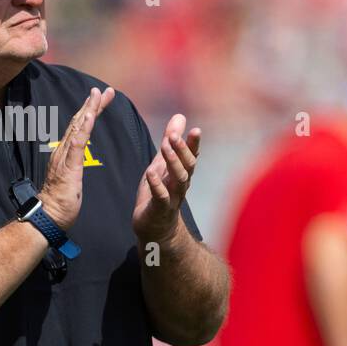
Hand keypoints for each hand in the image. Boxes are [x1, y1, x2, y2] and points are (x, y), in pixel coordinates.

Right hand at [39, 86, 114, 230]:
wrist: (49, 215)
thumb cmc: (60, 201)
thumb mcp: (71, 178)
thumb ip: (73, 165)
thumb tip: (77, 159)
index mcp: (65, 153)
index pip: (78, 127)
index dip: (89, 111)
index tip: (99, 98)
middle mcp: (63, 150)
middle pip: (79, 122)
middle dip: (92, 104)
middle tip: (104, 90)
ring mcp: (65, 157)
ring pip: (78, 128)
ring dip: (89, 110)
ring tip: (98, 95)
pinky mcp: (69, 166)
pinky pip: (78, 143)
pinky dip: (84, 127)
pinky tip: (90, 115)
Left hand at [133, 114, 200, 242]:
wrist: (156, 229)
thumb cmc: (159, 193)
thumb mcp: (162, 163)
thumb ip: (170, 141)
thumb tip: (180, 116)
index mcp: (181, 173)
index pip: (191, 156)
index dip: (193, 144)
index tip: (196, 130)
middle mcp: (180, 185)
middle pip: (187, 166)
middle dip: (182, 150)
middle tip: (174, 134)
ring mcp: (172, 198)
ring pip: (178, 180)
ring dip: (172, 163)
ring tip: (165, 146)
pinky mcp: (159, 209)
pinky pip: (161, 197)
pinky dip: (157, 185)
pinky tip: (151, 172)